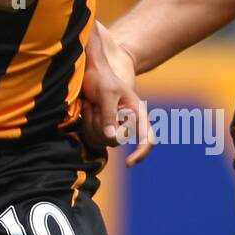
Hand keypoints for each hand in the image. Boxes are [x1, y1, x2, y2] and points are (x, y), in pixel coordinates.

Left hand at [81, 21, 154, 166]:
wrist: (90, 71)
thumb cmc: (103, 78)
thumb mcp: (106, 94)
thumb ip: (110, 115)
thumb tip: (112, 139)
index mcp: (137, 113)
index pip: (147, 139)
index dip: (141, 153)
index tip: (128, 163)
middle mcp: (127, 123)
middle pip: (115, 141)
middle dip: (101, 125)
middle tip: (96, 105)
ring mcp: (113, 128)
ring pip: (102, 140)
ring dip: (92, 123)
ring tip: (92, 104)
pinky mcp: (100, 129)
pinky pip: (92, 138)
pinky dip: (86, 125)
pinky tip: (88, 109)